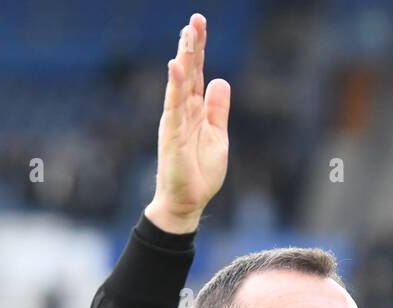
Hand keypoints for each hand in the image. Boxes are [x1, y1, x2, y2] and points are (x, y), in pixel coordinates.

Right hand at [145, 12, 230, 233]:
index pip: (197, 73)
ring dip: (183, 58)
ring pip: (180, 83)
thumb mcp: (217, 136)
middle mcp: (183, 110)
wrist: (188, 201)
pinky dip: (173, 86)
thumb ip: (218, 109)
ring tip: (187, 34)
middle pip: (188, 72)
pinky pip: (173, 105)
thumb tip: (221, 80)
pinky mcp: (171, 134)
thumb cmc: (200, 172)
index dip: (199, 50)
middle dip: (191, 46)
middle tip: (195, 20)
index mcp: (195, 110)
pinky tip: (175, 66)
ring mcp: (175, 120)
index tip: (199, 24)